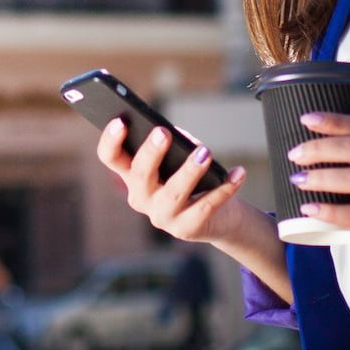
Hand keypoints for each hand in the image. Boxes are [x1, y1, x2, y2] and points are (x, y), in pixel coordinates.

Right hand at [95, 119, 261, 250]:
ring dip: (189, 171)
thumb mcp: (180, 159)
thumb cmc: (193, 179)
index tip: (120, 121)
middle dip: (151, 153)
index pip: (111, 158)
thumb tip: (183, 139)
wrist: (218, 216)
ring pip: (173, 193)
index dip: (111, 140)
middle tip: (164, 132)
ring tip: (205, 152)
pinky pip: (206, 205)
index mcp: (132, 176)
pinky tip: (238, 172)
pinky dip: (225, 188)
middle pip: (139, 174)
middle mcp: (141, 197)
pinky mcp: (187, 228)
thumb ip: (178, 145)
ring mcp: (162, 216)